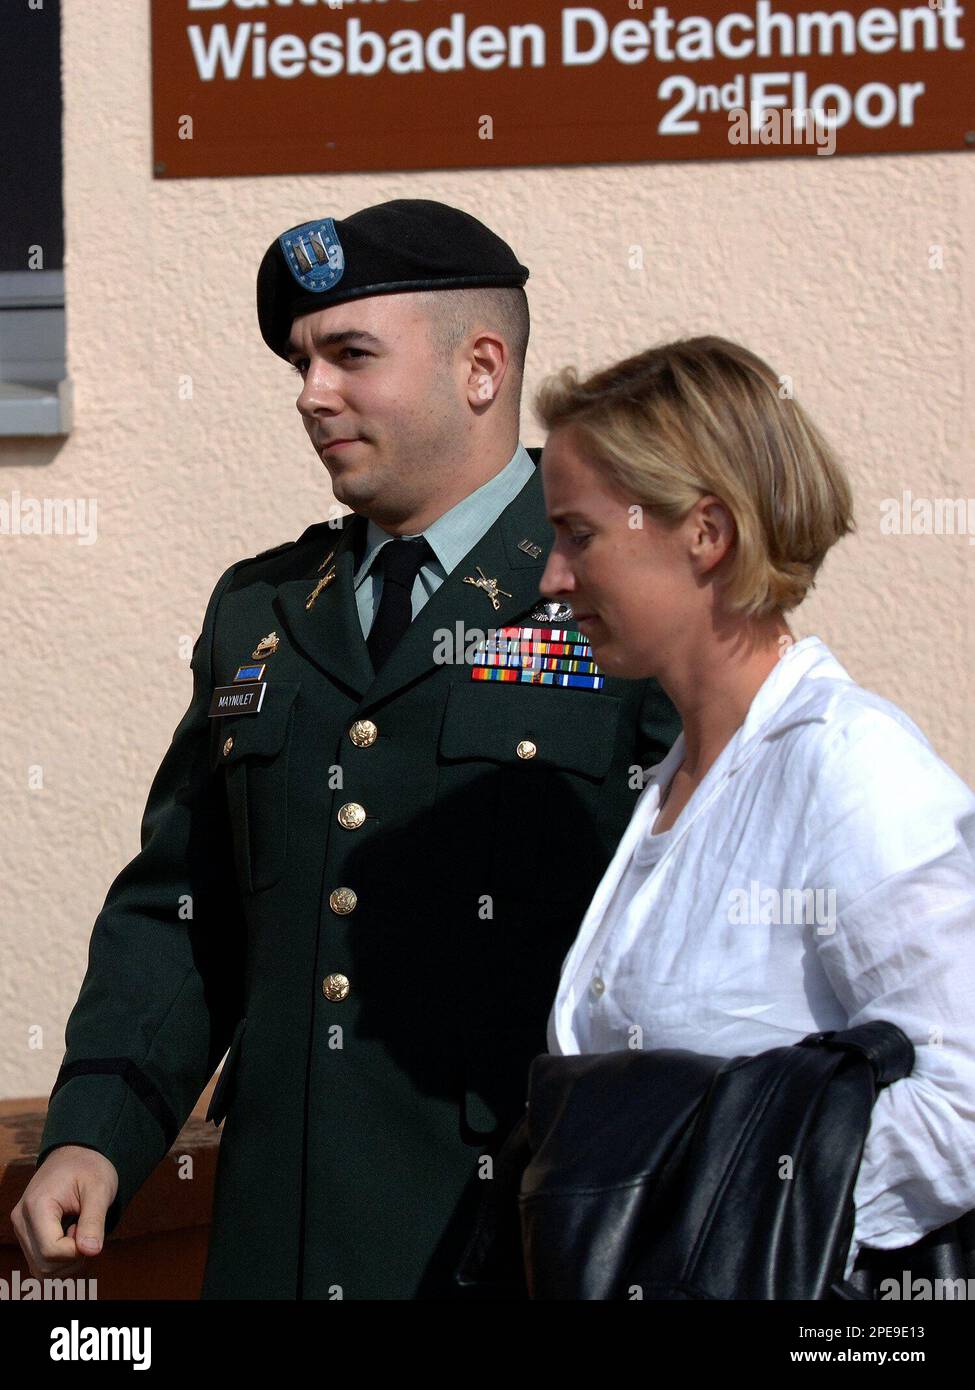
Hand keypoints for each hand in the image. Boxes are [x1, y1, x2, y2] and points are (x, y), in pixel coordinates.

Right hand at [11, 1145, 118, 1276]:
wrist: (76, 1155)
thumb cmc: (89, 1168)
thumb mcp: (100, 1188)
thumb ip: (94, 1220)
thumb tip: (91, 1251)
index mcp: (37, 1205)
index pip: (51, 1250)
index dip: (77, 1250)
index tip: (90, 1228)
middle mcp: (21, 1220)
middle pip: (45, 1264)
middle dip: (73, 1258)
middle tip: (87, 1230)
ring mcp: (21, 1229)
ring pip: (41, 1270)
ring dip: (68, 1263)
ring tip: (80, 1233)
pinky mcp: (27, 1236)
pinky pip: (41, 1264)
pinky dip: (61, 1262)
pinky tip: (73, 1240)